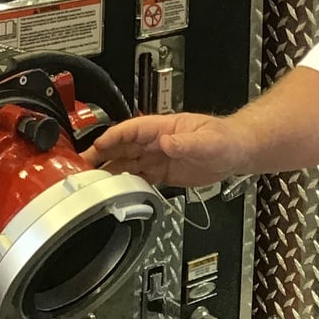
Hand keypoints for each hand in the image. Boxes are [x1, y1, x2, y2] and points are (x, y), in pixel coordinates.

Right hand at [89, 111, 247, 188]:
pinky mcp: (163, 172)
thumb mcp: (208, 141)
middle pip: (122, 147)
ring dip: (109, 170)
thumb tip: (167, 142)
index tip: (97, 146)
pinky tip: (114, 190)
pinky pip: (139, 176)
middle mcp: (157, 142)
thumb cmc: (225, 139)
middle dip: (101, 154)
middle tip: (81, 166)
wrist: (237, 153)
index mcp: (163, 128)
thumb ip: (187, 143)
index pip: (131, 131)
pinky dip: (124, 182)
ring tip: (90, 180)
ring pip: (127, 162)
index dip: (112, 138)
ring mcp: (158, 157)